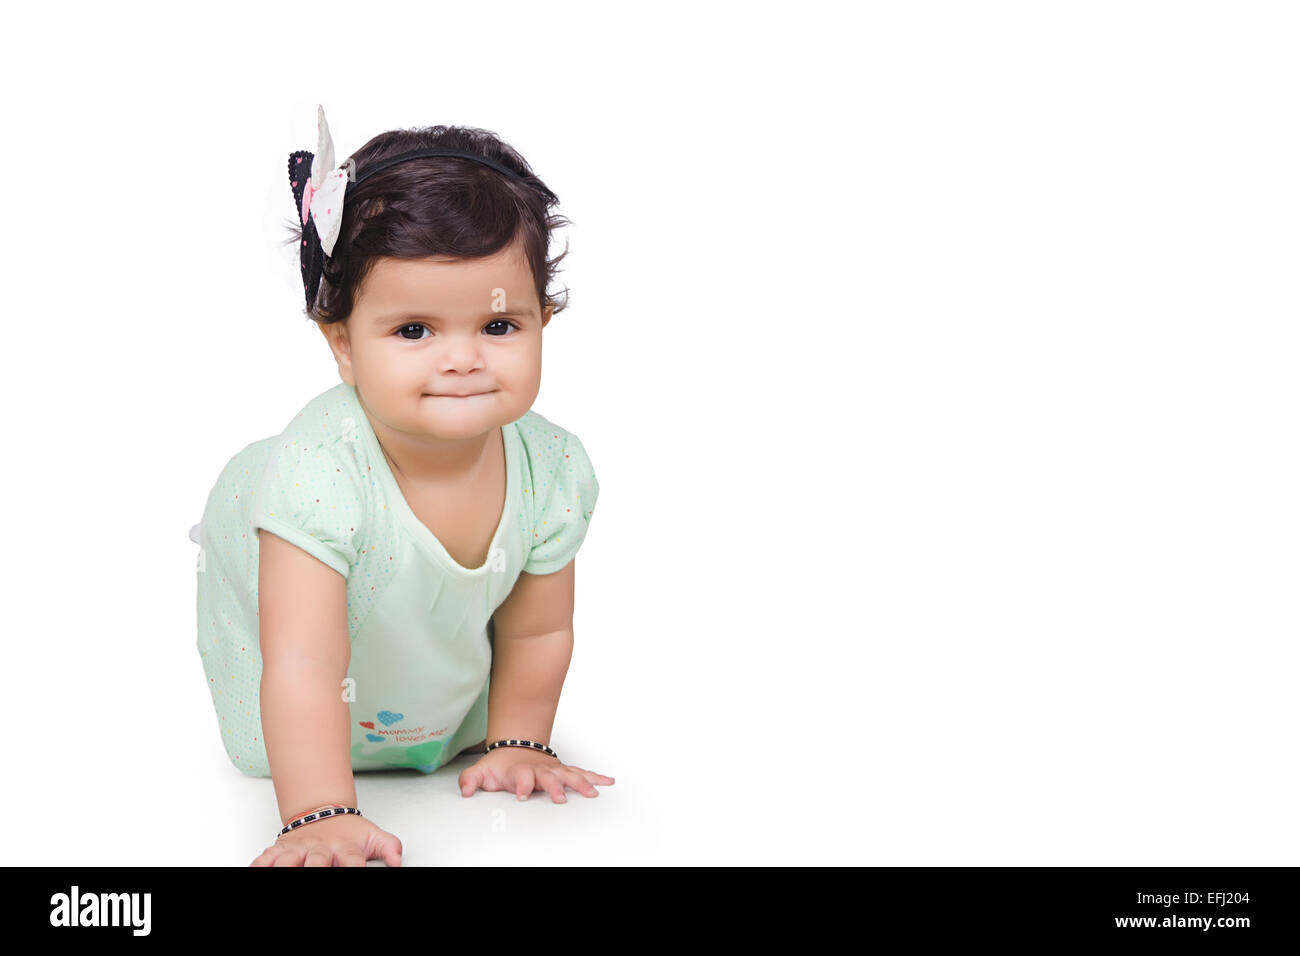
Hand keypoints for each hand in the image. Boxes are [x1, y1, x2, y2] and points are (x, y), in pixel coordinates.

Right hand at [250, 813, 402, 866]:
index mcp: (344, 847)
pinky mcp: (280, 849)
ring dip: (285, 866)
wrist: (322, 810)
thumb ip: (389, 847)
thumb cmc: (347, 831)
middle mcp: (320, 848)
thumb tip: (398, 860)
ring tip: (284, 871)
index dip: (353, 868)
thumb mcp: (372, 836)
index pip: (351, 860)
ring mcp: (299, 848)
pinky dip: (259, 864)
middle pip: (316, 862)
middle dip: (315, 869)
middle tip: (316, 872)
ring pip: (288, 859)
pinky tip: (255, 869)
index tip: (355, 871)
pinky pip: (265, 857)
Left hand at [458, 747, 614, 801]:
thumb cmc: (500, 766)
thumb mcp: (481, 772)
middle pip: (549, 777)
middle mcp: (540, 769)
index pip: (522, 777)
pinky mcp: (563, 771)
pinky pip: (581, 773)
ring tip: (592, 792)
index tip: (521, 795)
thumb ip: (471, 781)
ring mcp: (553, 769)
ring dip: (580, 783)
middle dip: (555, 787)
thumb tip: (465, 791)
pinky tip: (607, 782)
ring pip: (569, 775)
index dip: (522, 785)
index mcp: (520, 771)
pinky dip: (595, 777)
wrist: (515, 748)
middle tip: (560, 798)